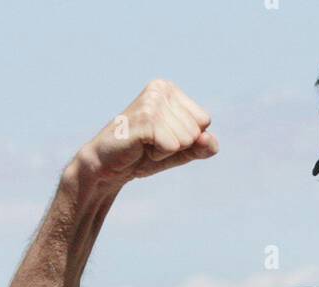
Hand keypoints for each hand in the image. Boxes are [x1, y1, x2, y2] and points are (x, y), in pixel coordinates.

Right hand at [75, 79, 217, 187]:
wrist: (109, 166)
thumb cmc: (144, 154)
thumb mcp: (181, 151)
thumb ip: (203, 147)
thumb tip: (209, 140)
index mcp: (170, 89)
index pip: (204, 121)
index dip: (187, 139)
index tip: (162, 137)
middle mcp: (161, 88)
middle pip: (197, 130)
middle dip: (177, 146)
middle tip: (151, 143)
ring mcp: (152, 101)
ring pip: (186, 139)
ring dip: (166, 151)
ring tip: (145, 144)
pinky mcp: (145, 118)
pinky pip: (173, 146)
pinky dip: (159, 155)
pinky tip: (141, 147)